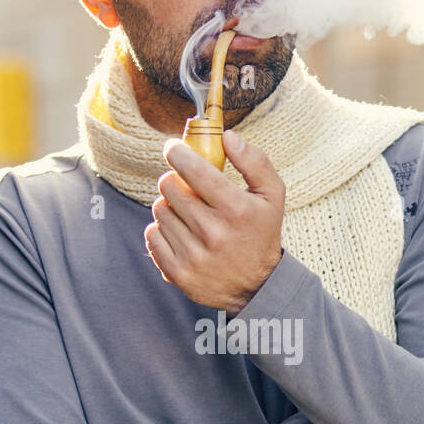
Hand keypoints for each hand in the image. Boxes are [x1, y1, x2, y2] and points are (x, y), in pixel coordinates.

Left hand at [144, 128, 284, 314]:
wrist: (256, 286)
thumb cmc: (261, 234)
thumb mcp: (272, 196)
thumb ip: (255, 162)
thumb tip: (227, 137)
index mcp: (236, 210)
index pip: (194, 170)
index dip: (177, 152)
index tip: (173, 148)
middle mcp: (213, 233)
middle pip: (169, 187)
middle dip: (175, 180)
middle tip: (187, 188)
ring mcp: (193, 255)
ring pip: (159, 210)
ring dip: (170, 206)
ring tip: (189, 215)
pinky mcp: (177, 272)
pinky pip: (151, 234)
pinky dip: (161, 229)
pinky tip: (180, 233)